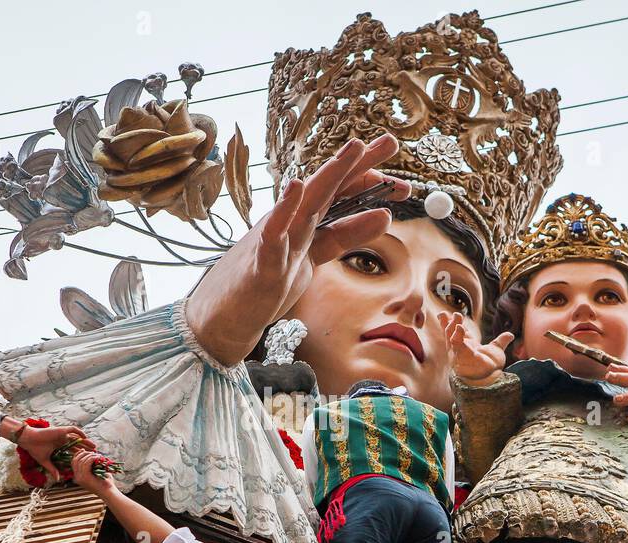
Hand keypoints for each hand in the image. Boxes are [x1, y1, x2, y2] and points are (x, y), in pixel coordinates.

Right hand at [15, 422, 94, 479]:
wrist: (28, 440)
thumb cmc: (35, 450)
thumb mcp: (45, 461)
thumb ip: (52, 469)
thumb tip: (58, 479)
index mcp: (59, 446)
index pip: (72, 451)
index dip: (80, 455)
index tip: (87, 461)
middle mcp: (62, 440)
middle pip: (77, 445)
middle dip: (86, 449)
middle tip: (95, 455)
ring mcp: (62, 435)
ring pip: (77, 438)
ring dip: (86, 442)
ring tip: (94, 447)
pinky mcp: (61, 430)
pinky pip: (73, 430)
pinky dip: (79, 433)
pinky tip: (85, 437)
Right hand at [70, 449, 119, 498]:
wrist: (109, 493)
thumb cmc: (105, 482)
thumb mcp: (97, 471)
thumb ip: (92, 464)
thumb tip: (91, 453)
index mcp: (78, 476)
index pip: (73, 462)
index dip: (78, 454)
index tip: (85, 449)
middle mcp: (77, 478)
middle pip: (75, 460)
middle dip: (84, 453)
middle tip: (94, 452)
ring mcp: (81, 478)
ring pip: (81, 461)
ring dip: (90, 455)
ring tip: (98, 455)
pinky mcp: (86, 478)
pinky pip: (86, 463)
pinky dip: (92, 458)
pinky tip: (99, 457)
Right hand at [185, 134, 410, 364]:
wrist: (224, 316)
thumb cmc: (265, 282)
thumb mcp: (313, 257)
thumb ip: (344, 237)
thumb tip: (384, 216)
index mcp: (304, 221)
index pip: (340, 195)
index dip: (371, 184)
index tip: (403, 183)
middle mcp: (290, 222)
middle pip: (327, 188)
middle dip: (357, 164)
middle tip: (390, 141)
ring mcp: (274, 240)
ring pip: (305, 205)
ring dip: (328, 177)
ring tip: (351, 152)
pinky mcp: (261, 264)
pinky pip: (273, 235)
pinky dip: (284, 212)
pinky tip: (295, 189)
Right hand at [442, 313, 511, 385]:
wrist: (489, 380)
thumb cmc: (488, 368)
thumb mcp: (495, 350)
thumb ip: (501, 341)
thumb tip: (510, 335)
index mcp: (465, 345)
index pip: (456, 331)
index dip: (451, 322)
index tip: (447, 314)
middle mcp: (459, 349)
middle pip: (451, 333)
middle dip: (450, 322)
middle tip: (454, 314)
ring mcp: (459, 353)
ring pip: (452, 338)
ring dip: (453, 326)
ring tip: (456, 316)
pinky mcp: (463, 357)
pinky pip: (458, 346)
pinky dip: (458, 337)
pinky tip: (460, 328)